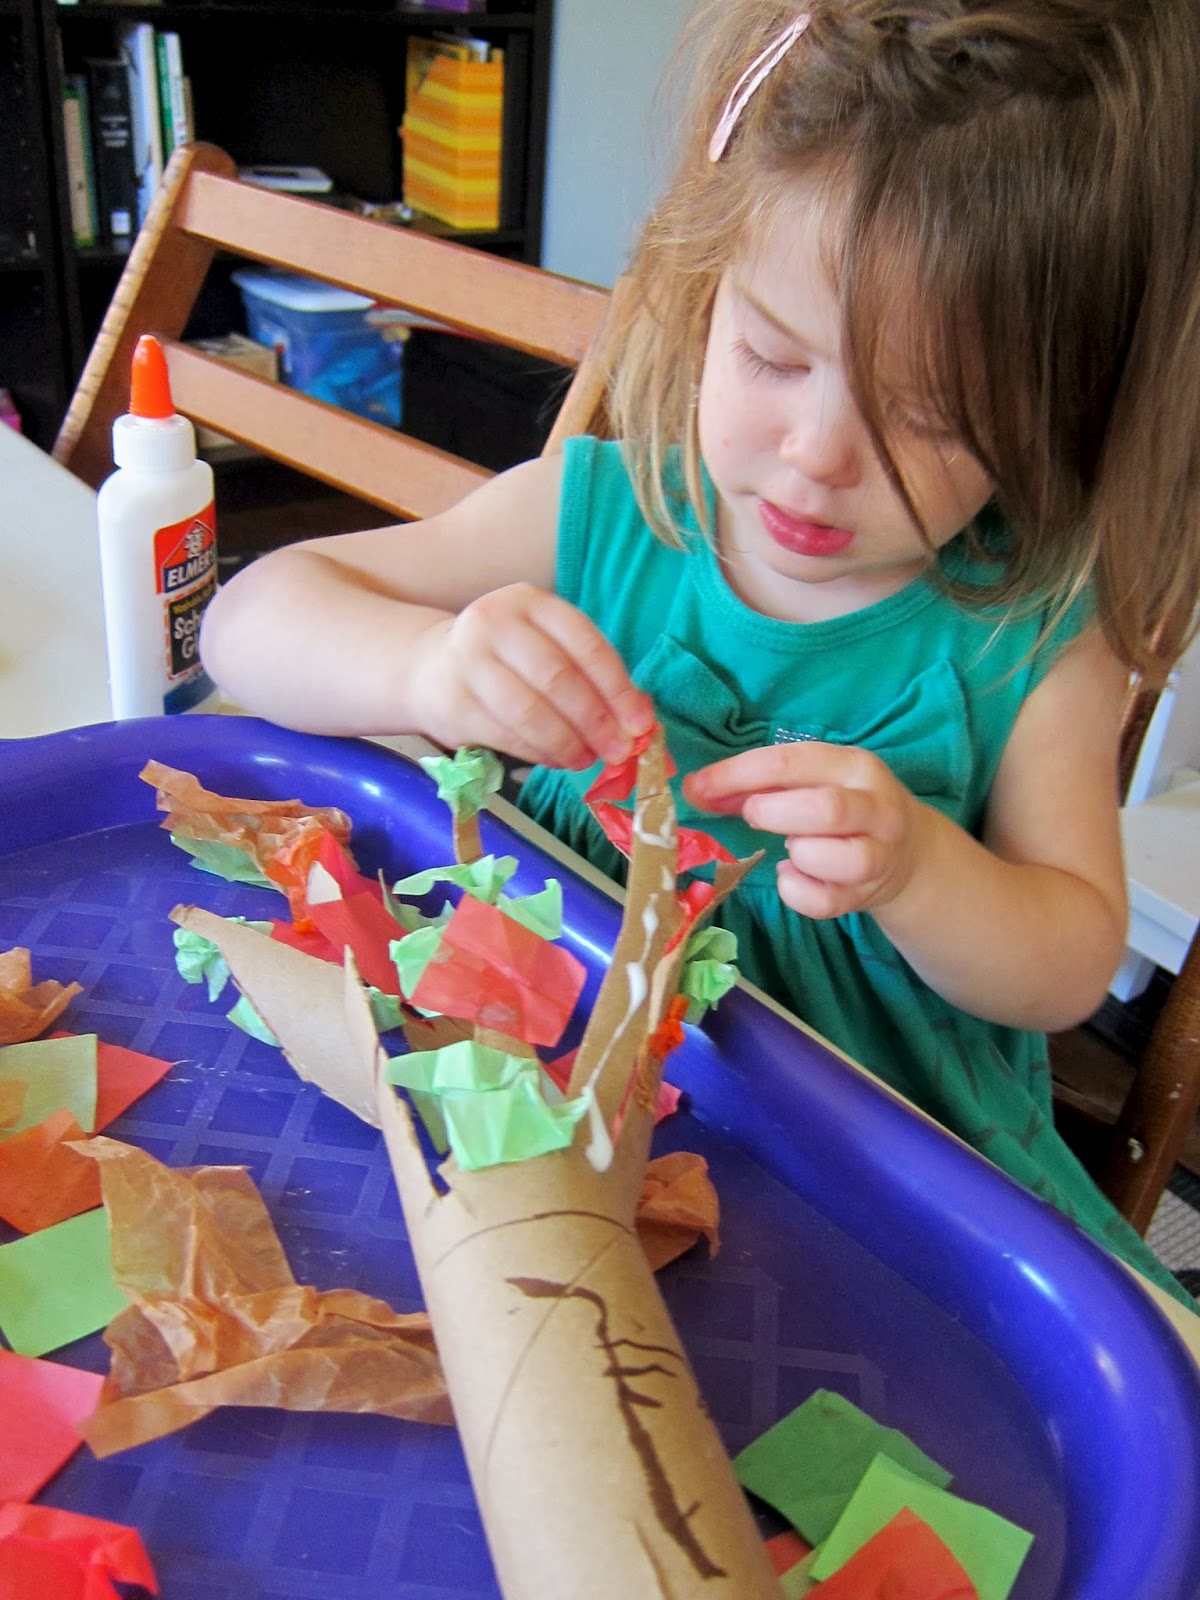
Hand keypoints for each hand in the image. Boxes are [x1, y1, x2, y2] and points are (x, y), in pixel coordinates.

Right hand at [411, 582, 654, 768]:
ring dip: (567, 742)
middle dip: (595, 721)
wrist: (431, 668)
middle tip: (618, 751)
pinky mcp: (453, 703)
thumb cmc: (508, 660)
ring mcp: (468, 661)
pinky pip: (507, 735)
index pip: (585, 644)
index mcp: (532, 603)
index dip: (618, 688)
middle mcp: (496, 623)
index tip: (641, 723)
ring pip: (529, 711)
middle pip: (557, 677)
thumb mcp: (547, 647)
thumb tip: (639, 722)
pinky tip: (558, 760)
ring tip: (586, 760)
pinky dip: (539, 753)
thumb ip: (589, 676)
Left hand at [683, 742, 927, 917]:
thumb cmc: (844, 809)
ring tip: (789, 849)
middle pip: (824, 809)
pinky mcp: (868, 895)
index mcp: (854, 766)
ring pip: (838, 858)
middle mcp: (875, 807)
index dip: (735, 776)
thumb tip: (698, 790)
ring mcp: (878, 854)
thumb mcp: (813, 783)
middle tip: (753, 816)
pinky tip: (792, 877)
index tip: (698, 788)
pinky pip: (825, 901)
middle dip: (772, 813)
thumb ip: (759, 785)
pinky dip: (796, 892)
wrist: (909, 854)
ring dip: (798, 854)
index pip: (789, 763)